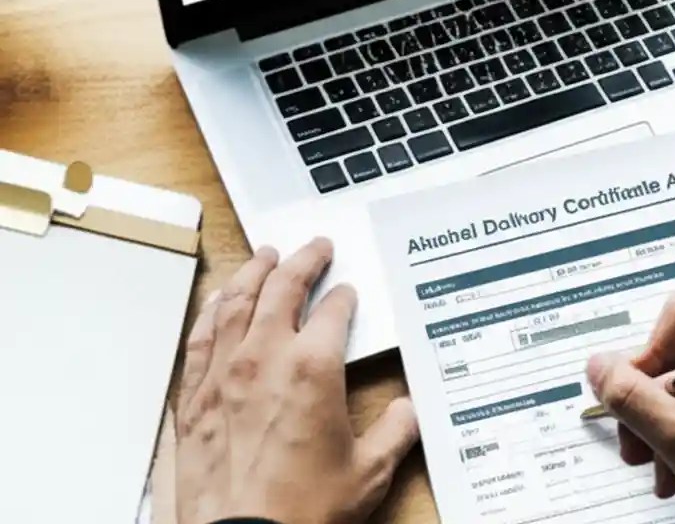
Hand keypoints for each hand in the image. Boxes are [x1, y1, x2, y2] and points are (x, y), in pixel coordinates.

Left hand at [175, 238, 419, 523]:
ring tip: (265, 257)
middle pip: (281, 289)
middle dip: (302, 262)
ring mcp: (223, 375)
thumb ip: (397, 431)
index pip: (332, 311)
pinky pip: (200, 338)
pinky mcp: (195, 398)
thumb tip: (408, 411)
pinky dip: (212, 311)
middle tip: (314, 248)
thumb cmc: (302, 512)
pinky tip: (217, 303)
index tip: (348, 293)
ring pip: (235, 303)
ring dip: (253, 273)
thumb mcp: (370, 472)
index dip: (343, 296)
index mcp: (313, 368)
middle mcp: (264, 359)